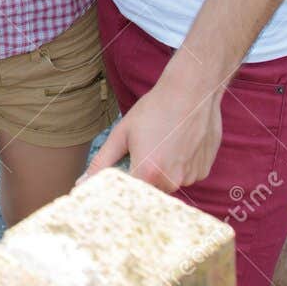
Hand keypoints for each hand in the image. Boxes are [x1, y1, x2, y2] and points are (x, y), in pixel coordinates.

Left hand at [82, 67, 223, 192]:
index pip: (127, 193)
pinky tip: (178, 144)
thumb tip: (83, 183)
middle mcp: (170, 181)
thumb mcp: (122, 133)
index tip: (120, 173)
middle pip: (148, 190)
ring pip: (167, 183)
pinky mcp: (203, 171)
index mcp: (147, 173)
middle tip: (144, 149)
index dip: (121, 184)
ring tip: (162, 142)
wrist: (192, 92)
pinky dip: (179, 165)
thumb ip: (102, 162)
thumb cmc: (154, 109)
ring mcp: (190, 177)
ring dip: (161, 170)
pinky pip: (185, 175)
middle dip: (141, 175)